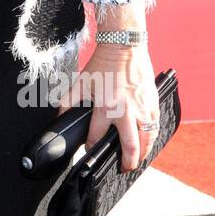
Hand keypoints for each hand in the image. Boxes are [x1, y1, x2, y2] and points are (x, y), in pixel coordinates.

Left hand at [57, 45, 159, 172]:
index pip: (97, 137)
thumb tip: (59, 117)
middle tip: (123, 168)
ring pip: (147, 140)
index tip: (90, 149)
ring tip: (137, 160)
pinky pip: (155, 127)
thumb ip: (67, 102)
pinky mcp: (153, 103)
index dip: (91, 147)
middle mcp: (126, 112)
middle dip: (126, 162)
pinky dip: (152, 138)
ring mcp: (142, 109)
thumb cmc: (102, 64)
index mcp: (105, 108)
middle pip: (129, 147)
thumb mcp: (80, 83)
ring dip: (143, 154)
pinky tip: (148, 142)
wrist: (124, 47)